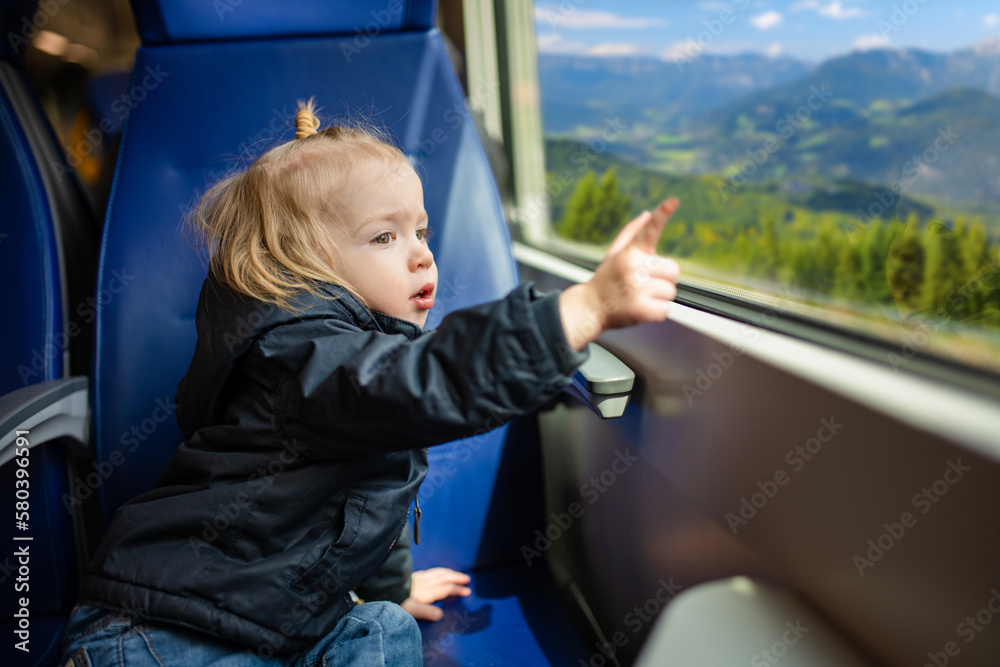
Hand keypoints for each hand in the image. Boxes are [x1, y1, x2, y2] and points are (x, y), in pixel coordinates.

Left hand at [400, 567, 471, 620]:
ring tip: (456, 574)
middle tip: (467, 579)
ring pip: (437, 573)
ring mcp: (418, 577)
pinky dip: (438, 571)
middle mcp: (425, 582)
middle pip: (444, 578)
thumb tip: (441, 615)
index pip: (446, 589)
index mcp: (426, 591)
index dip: (457, 589)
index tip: (467, 591)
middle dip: (456, 578)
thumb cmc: (396, 602)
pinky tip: (437, 573)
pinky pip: (430, 571)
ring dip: (449, 573)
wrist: (382, 588)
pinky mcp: (412, 576)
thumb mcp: (411, 610)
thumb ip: (426, 612)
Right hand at [559, 198, 681, 350]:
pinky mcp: (642, 310)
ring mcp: (637, 290)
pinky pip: (666, 309)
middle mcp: (633, 269)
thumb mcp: (615, 254)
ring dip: (659, 297)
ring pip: (671, 291)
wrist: (589, 308)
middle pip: (674, 270)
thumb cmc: (606, 279)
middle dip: (663, 278)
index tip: (673, 201)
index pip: (650, 231)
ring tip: (638, 297)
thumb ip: (632, 233)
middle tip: (643, 284)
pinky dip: (656, 312)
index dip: (663, 214)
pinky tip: (639, 309)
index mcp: (629, 253)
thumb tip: (647, 214)